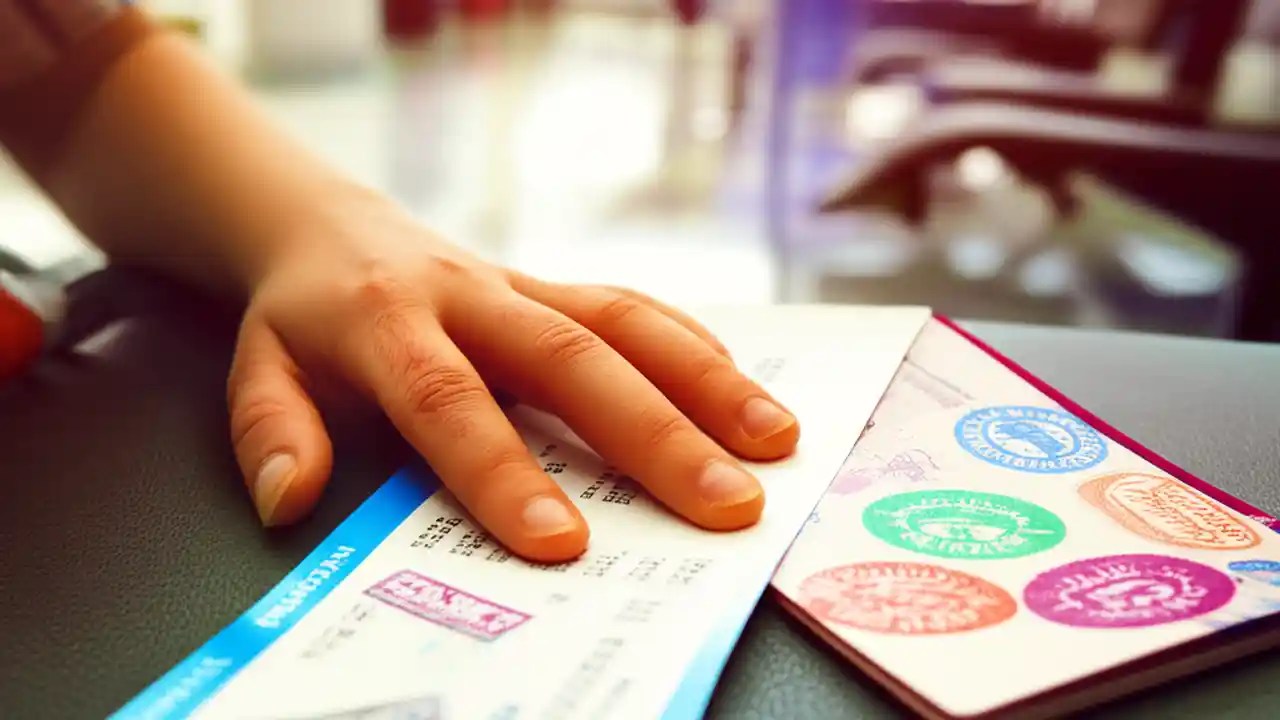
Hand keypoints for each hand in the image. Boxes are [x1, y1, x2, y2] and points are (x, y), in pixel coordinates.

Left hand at [225, 197, 799, 561]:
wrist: (335, 228)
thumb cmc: (306, 317)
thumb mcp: (257, 365)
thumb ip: (273, 429)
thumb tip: (291, 501)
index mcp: (388, 322)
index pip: (451, 399)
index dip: (505, 470)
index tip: (563, 543)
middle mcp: (471, 296)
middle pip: (571, 358)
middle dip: (655, 434)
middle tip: (726, 504)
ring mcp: (526, 285)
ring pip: (625, 321)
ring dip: (707, 382)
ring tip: (775, 442)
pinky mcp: (561, 286)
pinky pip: (637, 306)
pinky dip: (697, 348)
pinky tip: (748, 396)